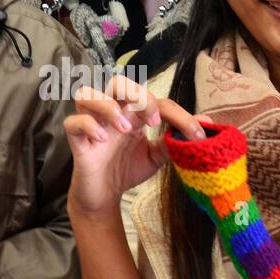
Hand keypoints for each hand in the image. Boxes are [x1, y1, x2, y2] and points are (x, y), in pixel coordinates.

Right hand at [63, 74, 209, 219]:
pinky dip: (88, 125)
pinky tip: (101, 140)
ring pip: (88, 94)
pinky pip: (73, 122)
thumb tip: (206, 124)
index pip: (156, 100)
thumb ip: (175, 140)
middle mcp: (112, 112)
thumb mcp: (156, 156)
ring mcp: (92, 124)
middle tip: (154, 121)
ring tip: (125, 129)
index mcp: (133, 113)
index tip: (195, 134)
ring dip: (108, 106)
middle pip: (118, 82)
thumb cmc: (127, 169)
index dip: (178, 114)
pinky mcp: (76, 140)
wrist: (103, 196)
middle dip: (138, 95)